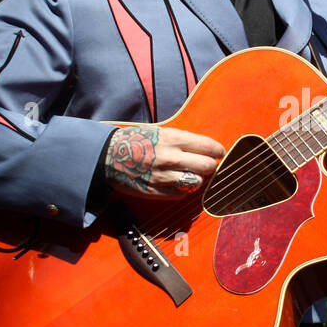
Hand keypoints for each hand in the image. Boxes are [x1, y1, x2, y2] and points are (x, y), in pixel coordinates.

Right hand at [104, 124, 224, 197]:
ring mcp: (164, 177)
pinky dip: (183, 189)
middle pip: (207, 166)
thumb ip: (182, 141)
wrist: (108, 156)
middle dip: (209, 166)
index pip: (208, 147)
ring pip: (196, 182)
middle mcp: (171, 158)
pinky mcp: (157, 191)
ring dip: (196, 178)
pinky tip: (177, 182)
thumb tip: (206, 149)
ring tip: (190, 174)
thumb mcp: (160, 132)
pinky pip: (181, 194)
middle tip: (206, 165)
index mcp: (173, 139)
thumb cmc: (135, 141)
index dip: (217, 151)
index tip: (219, 153)